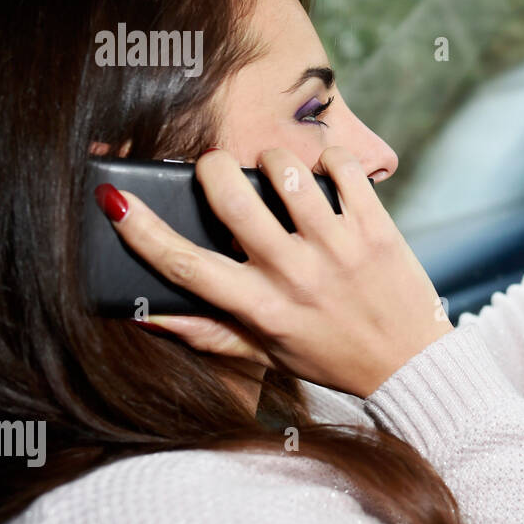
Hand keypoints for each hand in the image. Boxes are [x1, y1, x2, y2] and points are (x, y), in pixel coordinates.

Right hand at [96, 146, 452, 398]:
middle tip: (218, 169)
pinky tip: (325, 173)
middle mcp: (294, 275)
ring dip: (272, 161)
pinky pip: (343, 168)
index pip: (185, 265)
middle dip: (212, 168)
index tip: (113, 199)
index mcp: (260, 308)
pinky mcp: (377, 227)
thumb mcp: (265, 354)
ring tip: (278, 174)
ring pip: (285, 171)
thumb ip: (207, 333)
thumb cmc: (331, 356)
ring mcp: (338, 247)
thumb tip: (145, 316)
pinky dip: (329, 159)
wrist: (410, 364)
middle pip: (229, 197)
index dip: (141, 229)